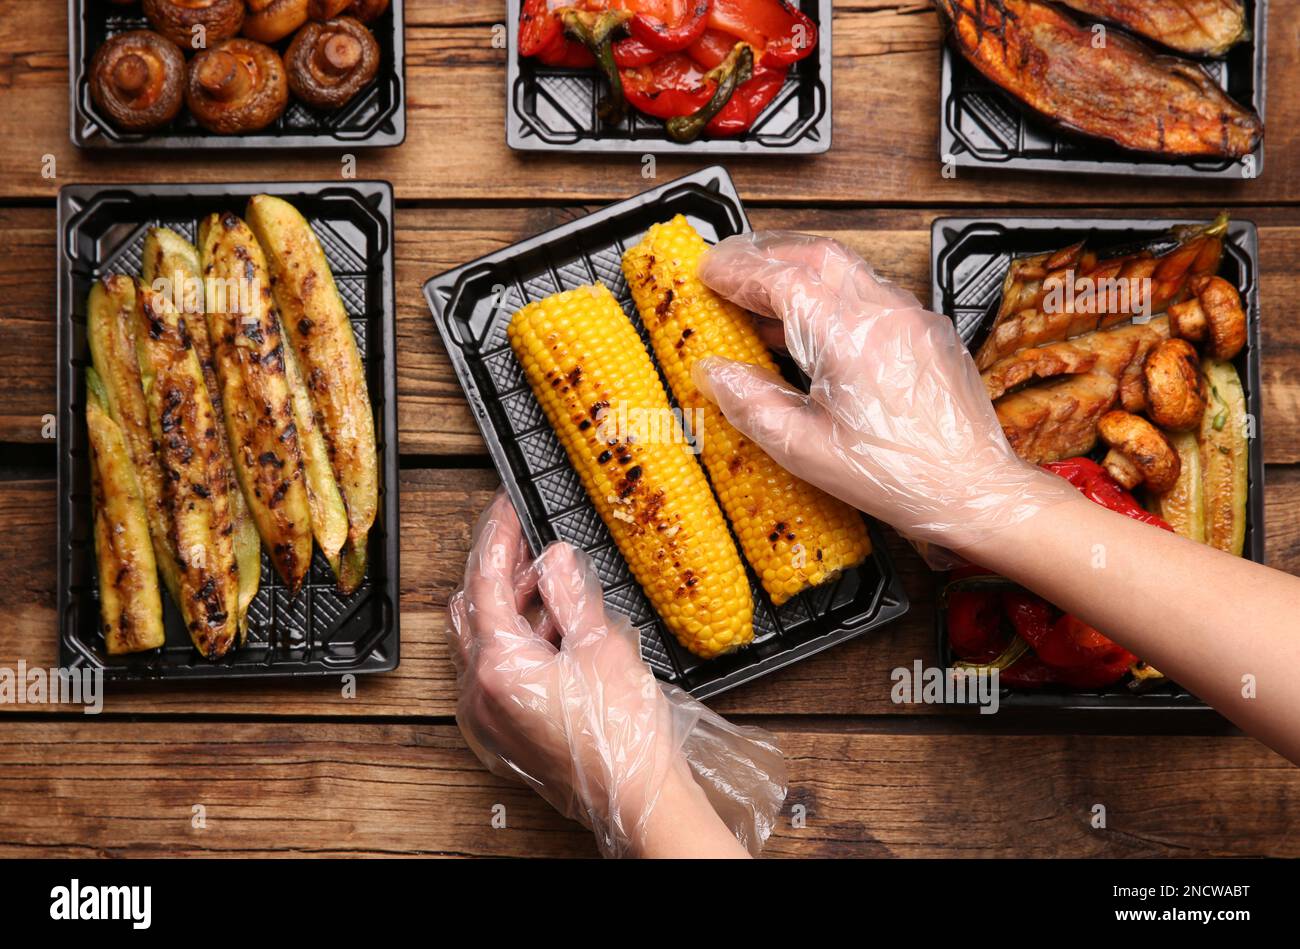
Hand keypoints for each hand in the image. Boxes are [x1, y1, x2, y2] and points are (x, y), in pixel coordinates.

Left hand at [446, 490, 786, 856]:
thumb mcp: (602, 646)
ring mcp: (488, 716)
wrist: (636, 798)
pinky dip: (514, 642)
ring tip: (547, 581)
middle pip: (472, 611)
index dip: (498, 538)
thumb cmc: (621, 734)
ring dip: (509, 607)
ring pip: (480, 643)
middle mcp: (479, 693)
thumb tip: (556, 558)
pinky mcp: (504, 731)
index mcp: (497, 666)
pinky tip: (552, 627)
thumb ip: (572, 595)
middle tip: (526, 539)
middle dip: (498, 570)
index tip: (507, 507)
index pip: (485, 583)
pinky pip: (494, 673)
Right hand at [692, 231, 1078, 553]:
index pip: (781, 279)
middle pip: (816, 256)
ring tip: (763, 302)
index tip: (708, 272)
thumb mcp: (805, 449)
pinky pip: (872, 294)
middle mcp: (885, 313)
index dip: (736, 271)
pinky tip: (813, 330)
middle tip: (729, 270)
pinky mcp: (927, 332)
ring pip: (847, 270)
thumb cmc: (900, 476)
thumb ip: (750, 403)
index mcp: (849, 336)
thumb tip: (712, 374)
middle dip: (766, 256)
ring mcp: (911, 318)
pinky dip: (832, 297)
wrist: (972, 490)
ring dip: (800, 274)